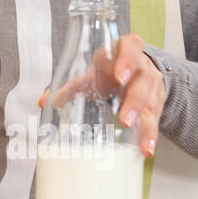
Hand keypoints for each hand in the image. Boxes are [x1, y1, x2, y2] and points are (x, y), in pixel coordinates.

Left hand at [38, 32, 163, 157]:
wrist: (133, 73)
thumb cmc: (109, 70)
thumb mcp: (92, 74)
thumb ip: (70, 86)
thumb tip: (43, 102)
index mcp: (124, 51)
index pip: (131, 47)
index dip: (127, 61)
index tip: (120, 77)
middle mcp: (142, 68)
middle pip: (143, 81)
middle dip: (135, 101)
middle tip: (124, 119)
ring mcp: (151, 88)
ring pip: (151, 104)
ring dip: (146, 125)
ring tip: (142, 145)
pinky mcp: (155, 106)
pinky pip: (154, 120)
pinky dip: (150, 137)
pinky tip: (146, 150)